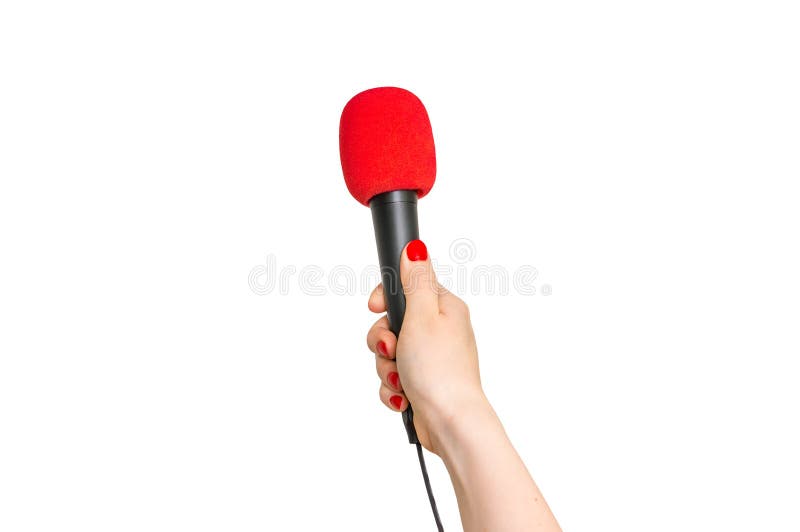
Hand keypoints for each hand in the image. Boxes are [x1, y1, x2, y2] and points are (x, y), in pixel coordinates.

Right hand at [366, 239, 485, 454]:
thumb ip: (415, 281)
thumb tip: (416, 248)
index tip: (376, 308)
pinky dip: (393, 388)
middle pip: (390, 324)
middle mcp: (438, 332)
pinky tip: (404, 396)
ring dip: (386, 368)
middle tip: (393, 350)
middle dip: (382, 342)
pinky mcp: (421, 383)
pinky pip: (392, 377)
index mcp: (444, 308)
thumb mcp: (423, 315)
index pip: (406, 287)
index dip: (385, 300)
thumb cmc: (440, 370)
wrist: (449, 422)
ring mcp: (429, 359)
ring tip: (401, 379)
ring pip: (387, 353)